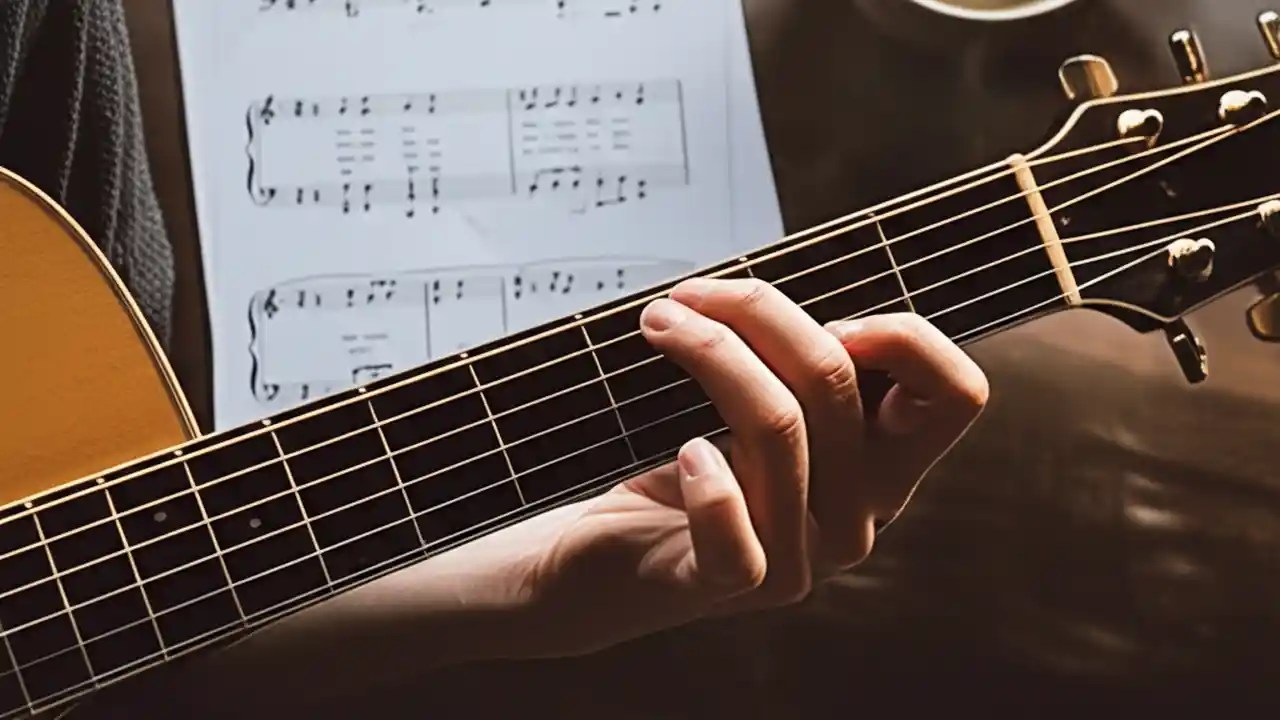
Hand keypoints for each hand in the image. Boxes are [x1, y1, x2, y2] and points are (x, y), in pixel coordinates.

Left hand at [477, 277, 988, 656]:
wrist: (593, 558)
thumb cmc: (672, 465)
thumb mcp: (750, 404)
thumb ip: (793, 363)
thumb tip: (774, 297)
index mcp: (876, 468)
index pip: (955, 397)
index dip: (904, 337)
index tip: (825, 315)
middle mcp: (853, 519)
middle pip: (839, 383)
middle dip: (759, 311)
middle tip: (688, 297)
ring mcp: (796, 561)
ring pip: (779, 428)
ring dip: (709, 354)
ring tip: (658, 326)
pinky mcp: (725, 587)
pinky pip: (735, 533)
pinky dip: (709, 482)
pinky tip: (684, 450)